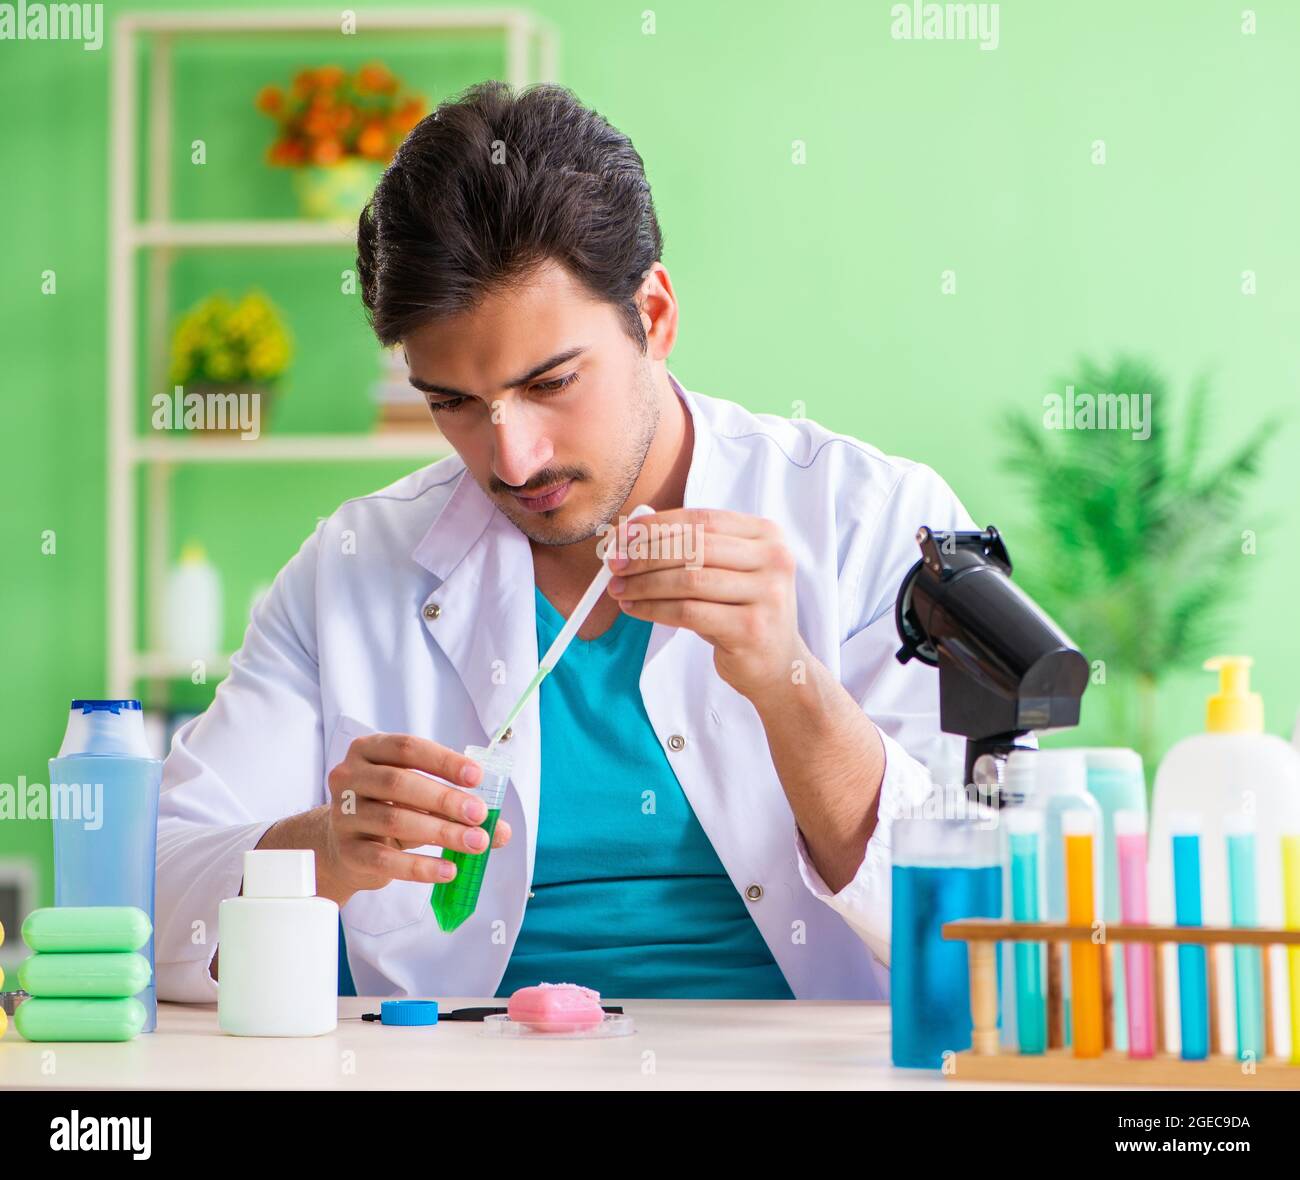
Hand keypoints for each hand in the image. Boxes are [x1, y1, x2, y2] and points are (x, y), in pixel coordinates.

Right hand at [323, 733, 512, 893]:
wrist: (342, 847)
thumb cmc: (387, 810)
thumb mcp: (420, 800)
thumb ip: (457, 806)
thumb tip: (501, 828)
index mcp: (368, 751)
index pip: (407, 748)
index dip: (444, 761)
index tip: (477, 776)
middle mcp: (349, 777)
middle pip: (399, 783)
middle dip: (445, 799)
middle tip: (479, 814)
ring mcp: (343, 816)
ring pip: (394, 820)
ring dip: (440, 832)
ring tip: (475, 843)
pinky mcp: (347, 852)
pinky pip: (385, 859)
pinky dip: (420, 866)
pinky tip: (448, 870)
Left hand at [606, 507, 808, 701]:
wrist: (778, 665)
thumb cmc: (741, 612)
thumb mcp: (727, 573)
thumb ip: (693, 549)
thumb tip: (631, 536)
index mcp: (767, 535)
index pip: (702, 520)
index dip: (658, 525)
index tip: (623, 535)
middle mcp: (773, 559)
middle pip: (693, 547)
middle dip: (645, 554)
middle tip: (614, 564)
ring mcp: (766, 593)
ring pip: (687, 580)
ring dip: (644, 583)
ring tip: (618, 588)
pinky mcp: (751, 627)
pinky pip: (687, 612)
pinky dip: (653, 609)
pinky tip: (634, 608)